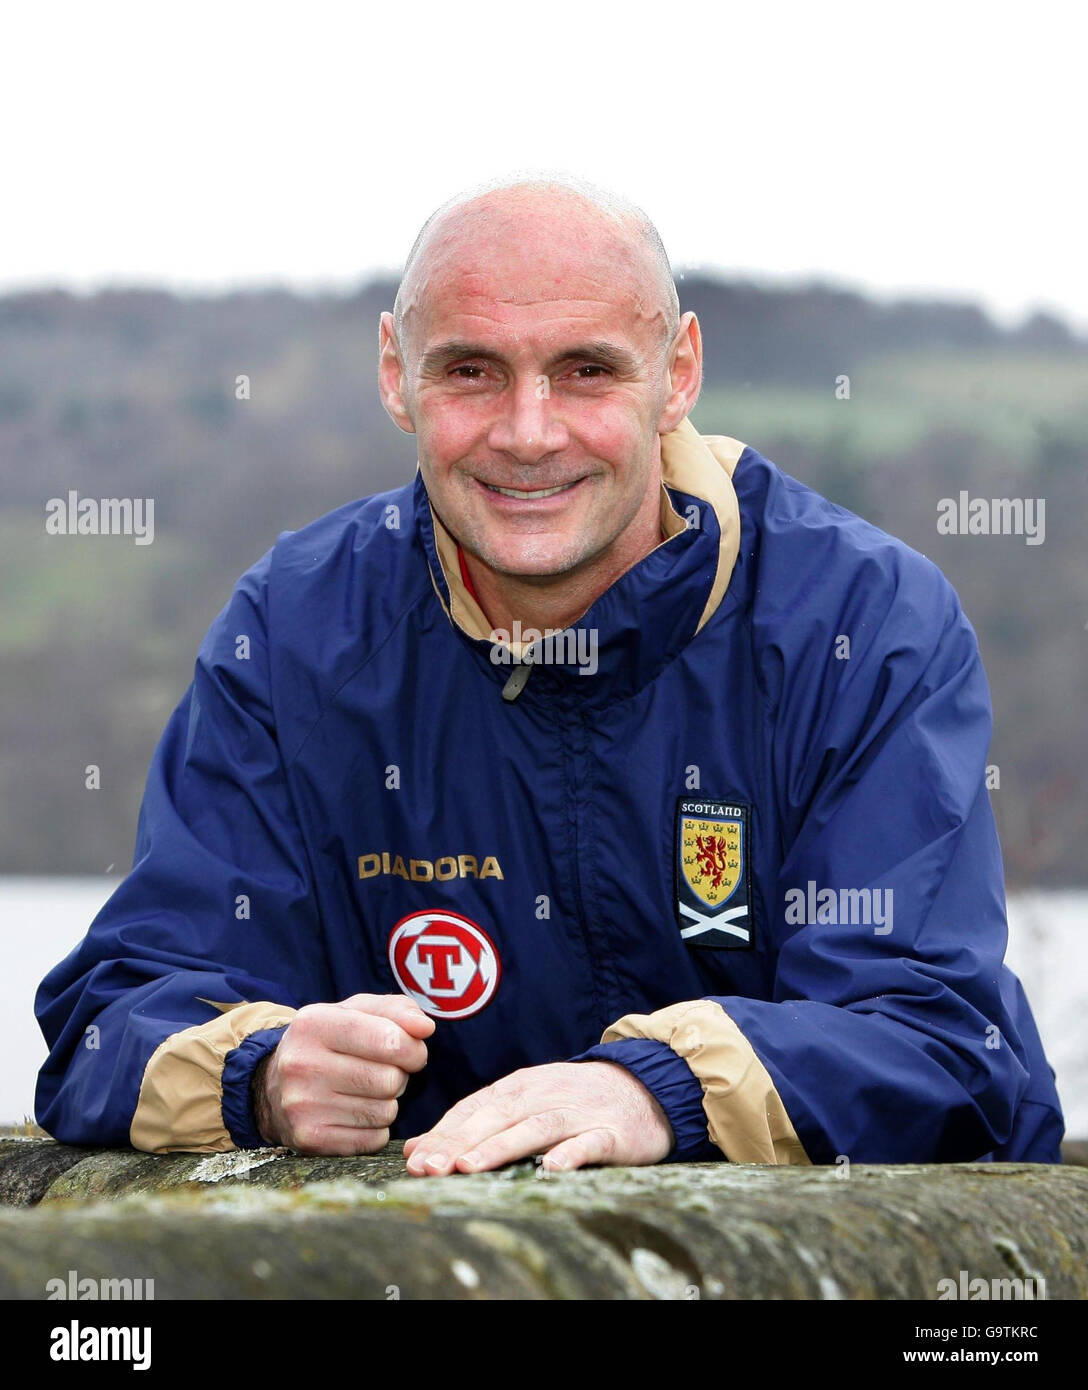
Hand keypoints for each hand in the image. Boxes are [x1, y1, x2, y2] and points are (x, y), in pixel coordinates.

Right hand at [252, 993, 433, 1154]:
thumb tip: (425, 1028)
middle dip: (398, 1075)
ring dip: (387, 1102)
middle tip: (383, 1071)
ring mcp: (302, 1105)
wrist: (273, 1085)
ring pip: (385, 1111)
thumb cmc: (328, 1042)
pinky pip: (373, 1139)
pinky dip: (375, 1128)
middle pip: (390, 1079)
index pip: (388, 1039)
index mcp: (314, 1024)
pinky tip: (354, 1112)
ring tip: (366, 1090)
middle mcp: (302, 1064)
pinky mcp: (309, 1138)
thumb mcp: (355, 1012)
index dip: (413, 1048)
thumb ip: (396, 1009)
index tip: (412, 1050)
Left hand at [402, 1060, 673, 1175]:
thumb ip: (474, 1122)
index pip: (473, 1109)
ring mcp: (577, 1112)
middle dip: (460, 1143)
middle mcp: (543, 1094)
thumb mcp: (524, 1102)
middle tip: (429, 1168)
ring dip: (501, 1146)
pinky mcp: (610, 1131)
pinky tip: (551, 1169)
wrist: (646, 1085)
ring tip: (471, 1167)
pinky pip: (588, 1143)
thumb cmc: (574, 1101)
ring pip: (534, 1128)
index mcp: (519, 1088)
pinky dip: (569, 1154)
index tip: (413, 1159)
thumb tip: (415, 1148)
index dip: (443, 1133)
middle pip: (496, 1117)